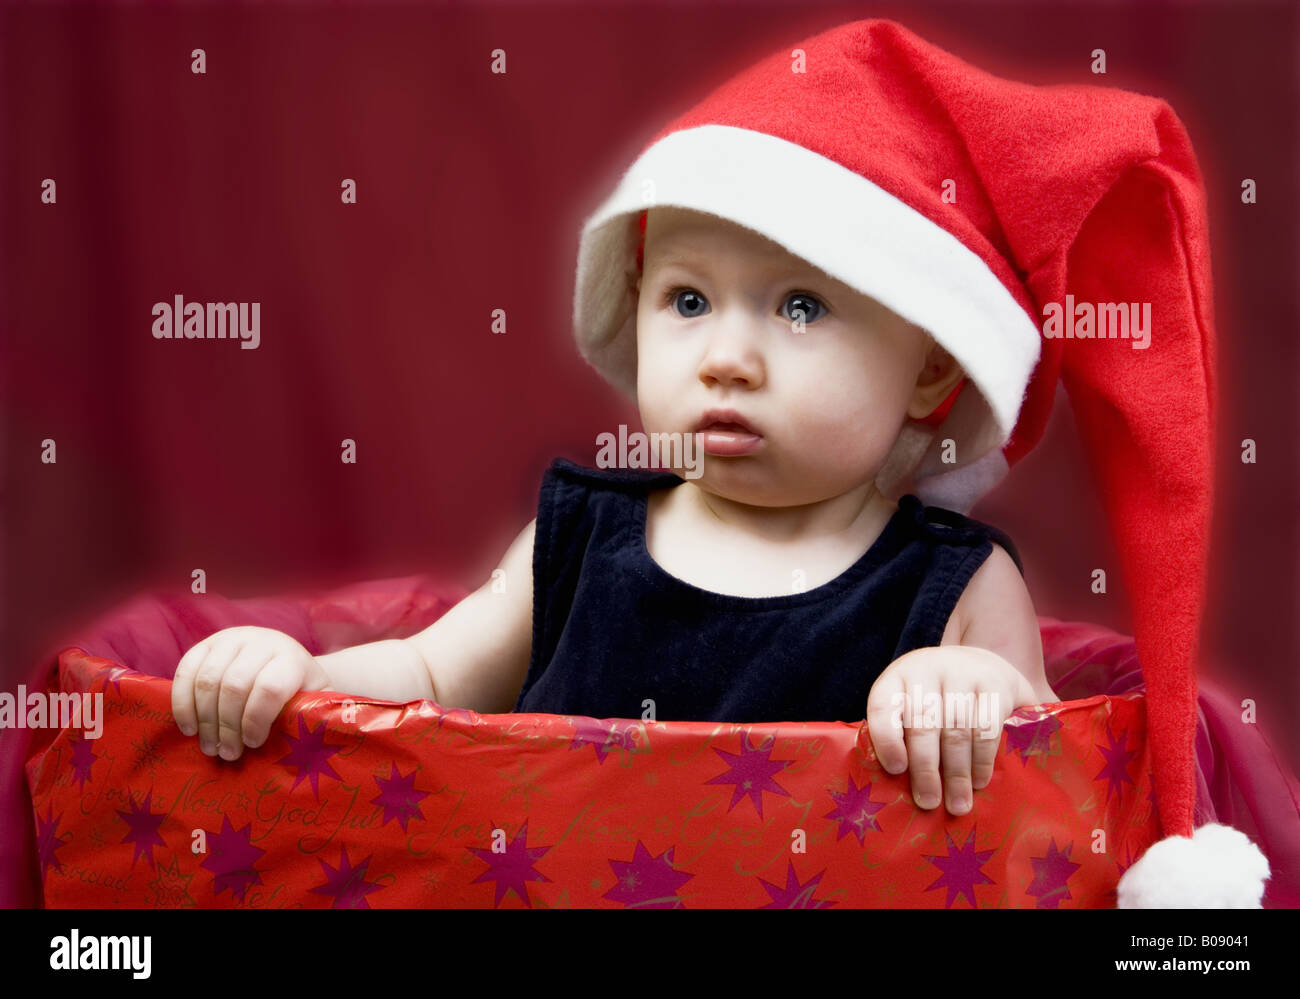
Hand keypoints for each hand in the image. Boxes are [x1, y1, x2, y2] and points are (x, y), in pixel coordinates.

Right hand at [172, 626, 329, 760]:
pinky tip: (189, 728)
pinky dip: (183, 703)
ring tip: (209, 746)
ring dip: (204, 720)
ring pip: (208, 680)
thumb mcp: (315, 704)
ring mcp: (230, 640)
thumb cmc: (299, 692)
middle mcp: (261, 642)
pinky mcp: (205, 645)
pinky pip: (185, 672)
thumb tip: (318, 746)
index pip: (269, 688)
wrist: (283, 661)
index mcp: (291, 659)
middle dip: (228, 726)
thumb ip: (315, 721)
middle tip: (227, 753)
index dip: (257, 720)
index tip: (254, 743)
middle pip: (234, 686)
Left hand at [864, 646, 1034, 815]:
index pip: (884, 706)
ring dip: (957, 772)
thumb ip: (901, 734)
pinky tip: (979, 781)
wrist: (981, 662)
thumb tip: (894, 787)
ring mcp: (963, 673)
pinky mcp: (995, 683)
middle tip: (928, 802)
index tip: (896, 771)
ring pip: (957, 728)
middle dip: (925, 768)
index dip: (887, 739)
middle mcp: (927, 669)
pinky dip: (982, 759)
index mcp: (897, 677)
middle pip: (923, 723)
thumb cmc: (937, 696)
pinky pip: (987, 727)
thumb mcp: (911, 702)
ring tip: (957, 803)